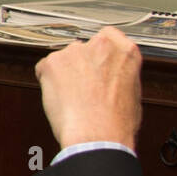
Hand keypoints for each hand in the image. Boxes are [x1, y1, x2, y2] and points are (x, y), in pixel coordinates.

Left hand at [34, 25, 142, 150]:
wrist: (98, 137)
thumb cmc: (117, 124)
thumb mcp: (132, 94)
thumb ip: (120, 76)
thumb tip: (111, 78)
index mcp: (125, 51)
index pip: (108, 37)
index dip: (98, 55)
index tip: (95, 67)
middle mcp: (100, 44)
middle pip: (83, 49)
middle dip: (80, 66)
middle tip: (83, 90)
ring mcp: (74, 51)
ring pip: (64, 60)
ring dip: (64, 75)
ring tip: (72, 101)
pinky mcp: (52, 62)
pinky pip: (44, 70)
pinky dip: (47, 83)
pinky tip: (60, 101)